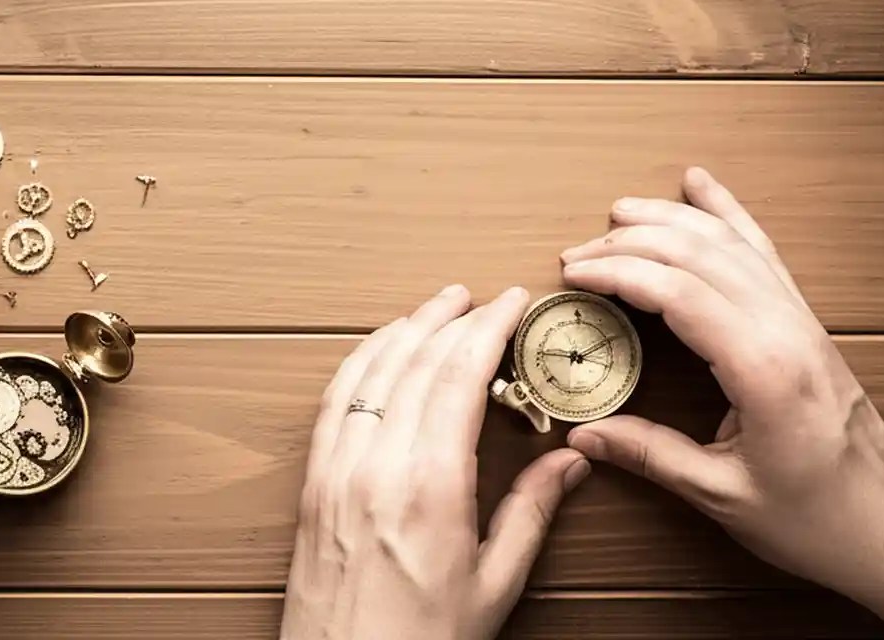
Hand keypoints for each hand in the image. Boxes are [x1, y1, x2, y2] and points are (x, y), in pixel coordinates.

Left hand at [282, 286, 589, 639]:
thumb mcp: (495, 584)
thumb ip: (532, 512)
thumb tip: (570, 459)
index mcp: (429, 488)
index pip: (459, 376)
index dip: (488, 328)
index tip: (511, 301)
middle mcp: (375, 467)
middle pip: (416, 362)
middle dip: (452, 317)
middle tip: (481, 298)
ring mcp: (336, 470)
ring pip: (369, 372)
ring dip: (404, 329)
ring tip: (435, 306)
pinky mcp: (313, 483)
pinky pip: (334, 401)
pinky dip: (359, 362)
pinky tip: (378, 350)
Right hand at [559, 167, 883, 638]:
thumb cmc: (817, 520)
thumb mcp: (722, 495)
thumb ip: (650, 455)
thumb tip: (584, 434)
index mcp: (763, 370)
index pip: (678, 292)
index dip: (618, 274)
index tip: (572, 275)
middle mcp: (786, 331)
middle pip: (698, 255)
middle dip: (630, 243)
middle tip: (576, 254)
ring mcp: (802, 321)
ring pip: (730, 243)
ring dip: (670, 220)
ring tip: (620, 212)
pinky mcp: (807, 325)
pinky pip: (763, 253)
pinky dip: (730, 215)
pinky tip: (706, 188)